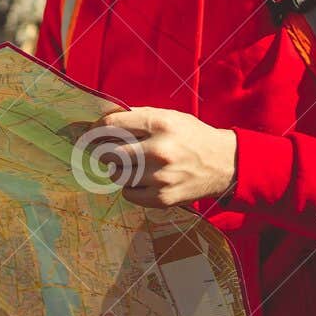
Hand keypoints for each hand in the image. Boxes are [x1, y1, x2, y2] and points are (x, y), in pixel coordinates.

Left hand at [87, 107, 236, 208]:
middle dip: (106, 152)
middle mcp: (159, 150)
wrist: (224, 164)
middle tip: (113, 152)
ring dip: (119, 170)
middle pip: (109, 153)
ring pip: (117, 174)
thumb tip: (103, 121)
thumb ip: (138, 118)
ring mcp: (161, 176)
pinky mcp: (163, 198)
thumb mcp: (170, 117)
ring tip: (133, 165)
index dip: (96, 129)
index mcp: (160, 124)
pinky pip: (128, 193)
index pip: (112, 125)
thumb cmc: (192, 136)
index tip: (92, 133)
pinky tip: (144, 180)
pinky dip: (131, 187)